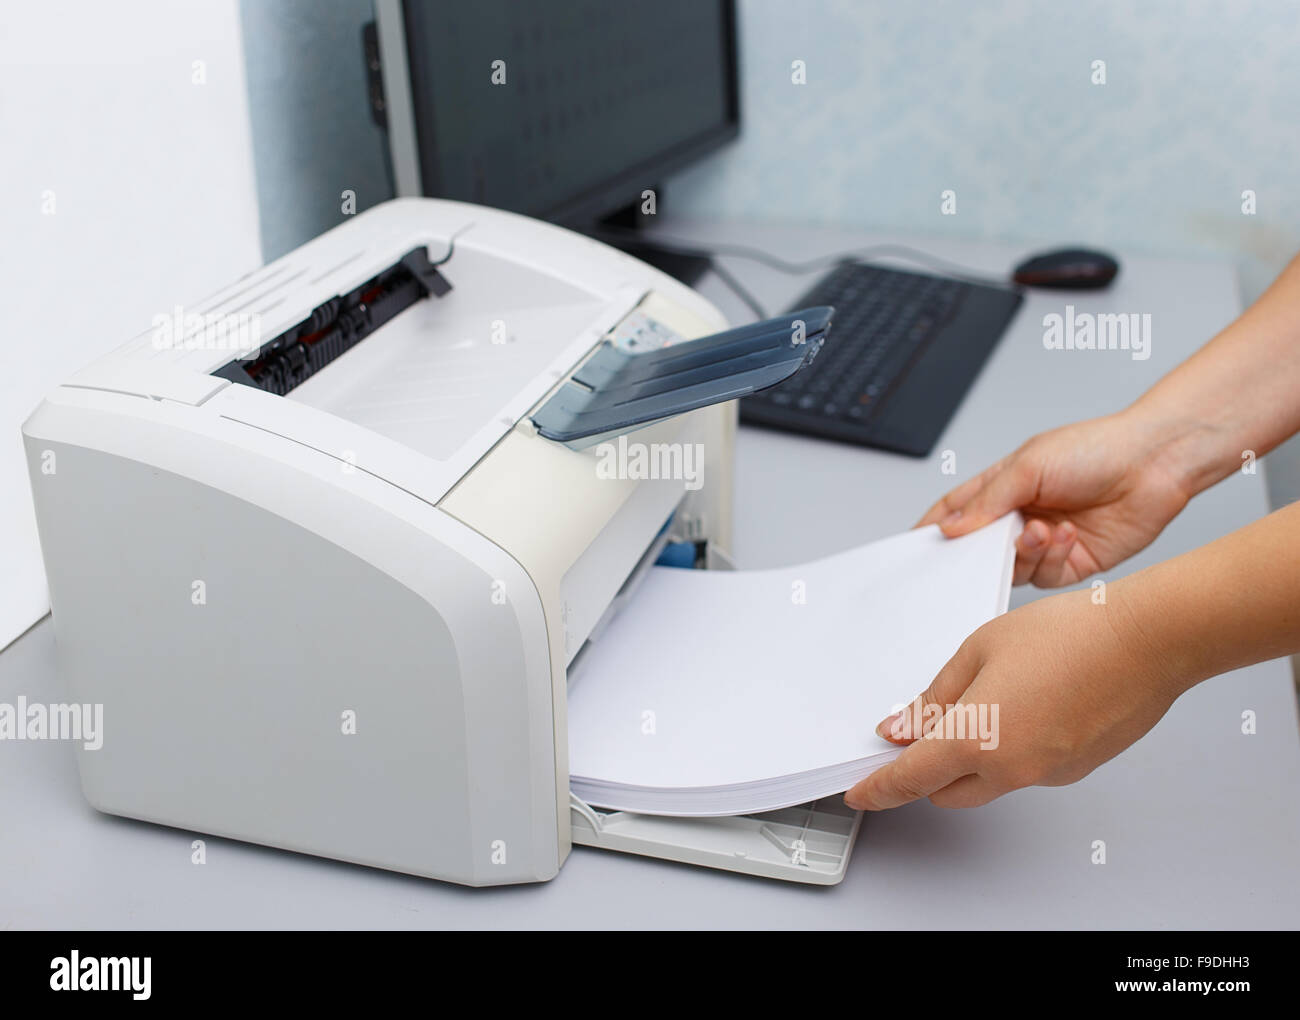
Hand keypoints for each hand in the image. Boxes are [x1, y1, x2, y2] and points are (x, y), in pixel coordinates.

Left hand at [843, 588, 1186, 809]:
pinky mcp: (1076, 769)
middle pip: (946, 791)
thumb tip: (903, 728)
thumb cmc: (1070, 634)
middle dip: (925, 770)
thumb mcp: (981, 650)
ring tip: (987, 699)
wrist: (1149, 640)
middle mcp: (1012, 769)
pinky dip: (1012, 749)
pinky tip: (1028, 703)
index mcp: (976, 740)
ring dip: (972, 759)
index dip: (879, 789)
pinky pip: (1026, 769)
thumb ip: (936, 696)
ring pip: (989, 782)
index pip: (910, 778)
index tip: (860, 793)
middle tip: (919, 732)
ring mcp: (1048, 774)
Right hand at [916, 411, 1198, 585]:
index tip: (917, 546)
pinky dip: (1052, 557)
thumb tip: (950, 528)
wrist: (1154, 463)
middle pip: (979, 548)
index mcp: (1002, 488)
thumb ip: (986, 502)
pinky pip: (1045, 577)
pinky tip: (1068, 534)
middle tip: (984, 548)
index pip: (956, 512)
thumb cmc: (1095, 449)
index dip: (934, 529)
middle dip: (979, 552)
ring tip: (1043, 530)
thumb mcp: (1028, 466)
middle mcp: (1019, 518)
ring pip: (1011, 568)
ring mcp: (1043, 543)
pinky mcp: (1071, 564)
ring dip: (1024, 552)